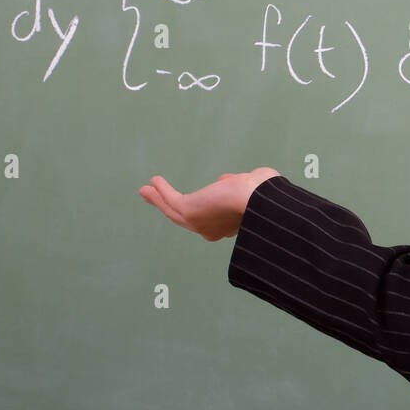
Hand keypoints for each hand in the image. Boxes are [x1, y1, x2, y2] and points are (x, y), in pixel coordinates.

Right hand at [138, 168, 280, 241]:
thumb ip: (234, 185)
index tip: (192, 197)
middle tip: (156, 197)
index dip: (201, 204)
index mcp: (228, 227)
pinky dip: (160, 192)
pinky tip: (153, 181)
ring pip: (173, 210)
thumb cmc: (264, 193)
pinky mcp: (189, 211)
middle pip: (183, 217)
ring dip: (158, 199)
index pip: (208, 217)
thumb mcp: (250, 186)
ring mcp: (198, 222)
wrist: (259, 199)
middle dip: (168, 206)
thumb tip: (224, 180)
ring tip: (145, 190)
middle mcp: (211, 229)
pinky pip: (170, 200)